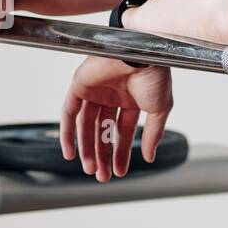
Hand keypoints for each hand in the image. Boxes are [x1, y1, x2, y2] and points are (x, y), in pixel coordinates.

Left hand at [60, 56, 171, 180]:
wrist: (141, 52)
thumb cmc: (154, 73)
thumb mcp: (159, 109)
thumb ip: (153, 134)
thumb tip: (149, 156)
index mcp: (130, 99)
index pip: (122, 130)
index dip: (121, 152)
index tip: (119, 171)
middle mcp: (111, 95)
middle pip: (102, 130)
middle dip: (102, 154)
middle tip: (102, 175)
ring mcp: (94, 90)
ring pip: (86, 125)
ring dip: (87, 148)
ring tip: (91, 168)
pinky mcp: (79, 85)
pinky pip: (69, 112)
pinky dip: (68, 133)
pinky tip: (70, 151)